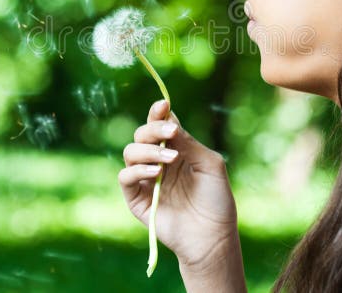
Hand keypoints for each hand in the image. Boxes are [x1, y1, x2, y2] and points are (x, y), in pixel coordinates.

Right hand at [118, 99, 238, 268]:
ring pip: (130, 152)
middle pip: (142, 134)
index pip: (160, 125)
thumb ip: (189, 142)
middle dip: (154, 128)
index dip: (158, 112)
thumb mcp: (210, 165)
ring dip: (148, 150)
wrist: (212, 236)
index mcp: (176, 150)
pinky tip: (156, 172)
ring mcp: (145, 179)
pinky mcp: (135, 199)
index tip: (164, 104)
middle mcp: (158, 161)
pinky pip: (125, 177)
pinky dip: (137, 170)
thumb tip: (170, 122)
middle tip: (171, 132)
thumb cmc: (216, 200)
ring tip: (169, 159)